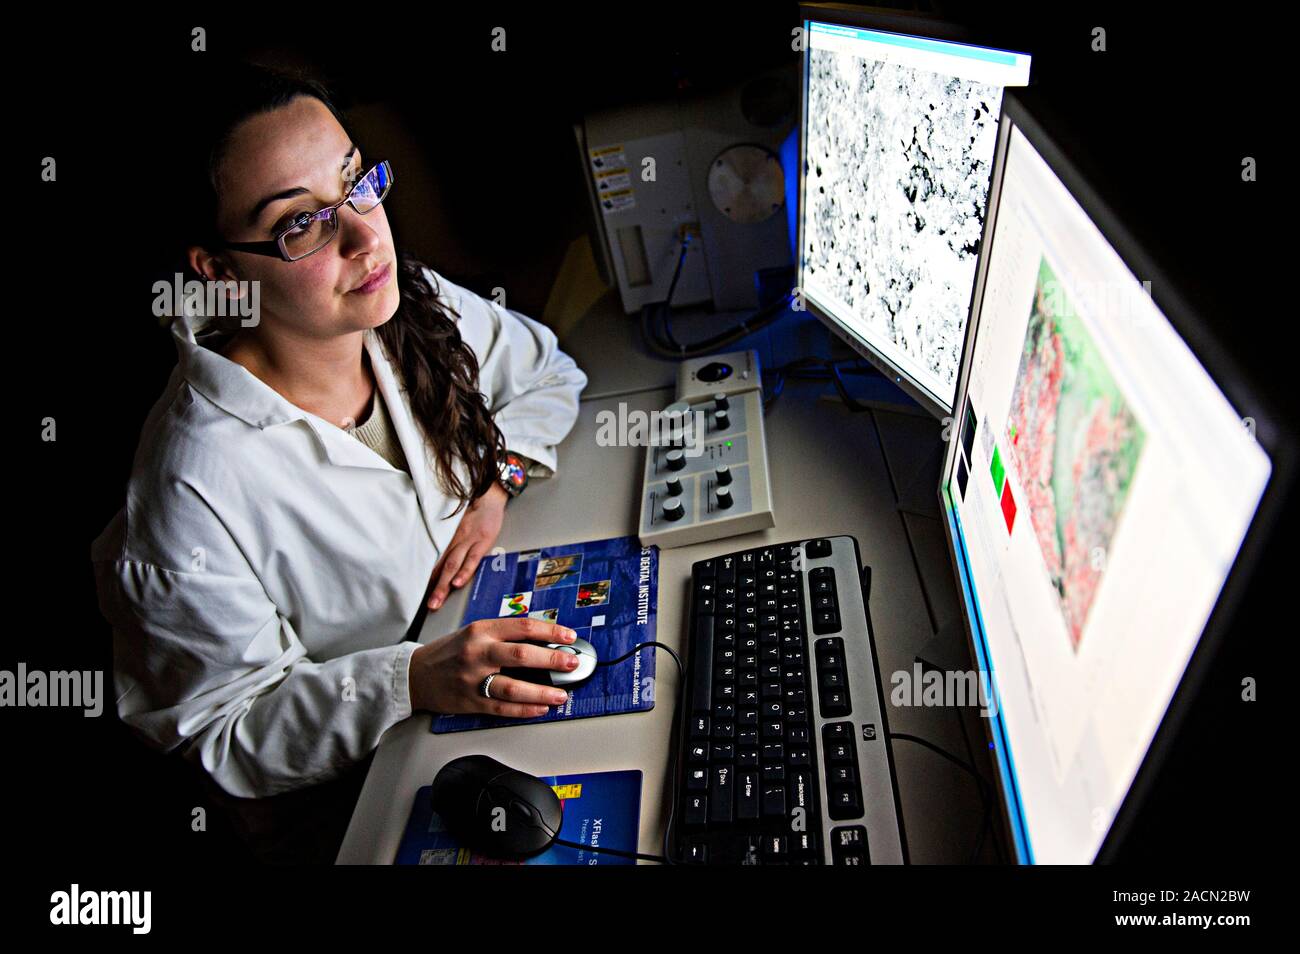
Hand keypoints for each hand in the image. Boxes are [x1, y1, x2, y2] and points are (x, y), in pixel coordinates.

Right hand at [408, 618, 580, 716]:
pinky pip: (503, 708)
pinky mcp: (471, 701)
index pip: (523, 627)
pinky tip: (540, 708)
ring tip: (561, 694)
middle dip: (552, 660)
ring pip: (514, 687)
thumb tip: (542, 642)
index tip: (568, 637)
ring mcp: (473, 679)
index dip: (550, 631)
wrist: (415, 675)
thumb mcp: (473, 632)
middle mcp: (477, 652)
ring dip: (542, 692)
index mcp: (481, 630)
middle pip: (522, 655)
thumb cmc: (448, 652)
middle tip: (571, 663)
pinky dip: (525, 709)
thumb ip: (504, 635)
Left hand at [426, 482, 507, 610]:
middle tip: (428, 605)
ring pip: (453, 565)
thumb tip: (436, 552)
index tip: (420, 593)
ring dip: (444, 585)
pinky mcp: (483, 540)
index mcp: (449, 536)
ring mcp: (469, 540)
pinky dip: (464, 571)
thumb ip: (448, 535)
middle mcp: (456, 540)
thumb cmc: (473, 506)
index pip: (436, 560)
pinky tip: (458, 583)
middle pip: (442, 567)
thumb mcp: (456, 520)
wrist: (489, 491)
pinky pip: (472, 558)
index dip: (428, 577)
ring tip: (437, 601)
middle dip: (435, 587)